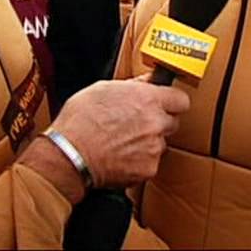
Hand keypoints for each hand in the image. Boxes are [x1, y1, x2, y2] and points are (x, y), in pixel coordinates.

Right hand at [52, 79, 188, 187]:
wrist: (70, 153)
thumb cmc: (80, 120)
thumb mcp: (103, 89)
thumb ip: (133, 85)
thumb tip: (147, 81)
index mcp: (148, 99)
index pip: (181, 99)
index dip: (171, 101)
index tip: (165, 104)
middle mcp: (156, 123)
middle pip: (172, 122)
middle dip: (159, 122)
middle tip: (137, 123)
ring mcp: (154, 148)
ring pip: (160, 144)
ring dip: (147, 143)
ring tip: (122, 141)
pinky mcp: (148, 169)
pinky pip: (150, 163)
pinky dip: (139, 161)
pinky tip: (120, 156)